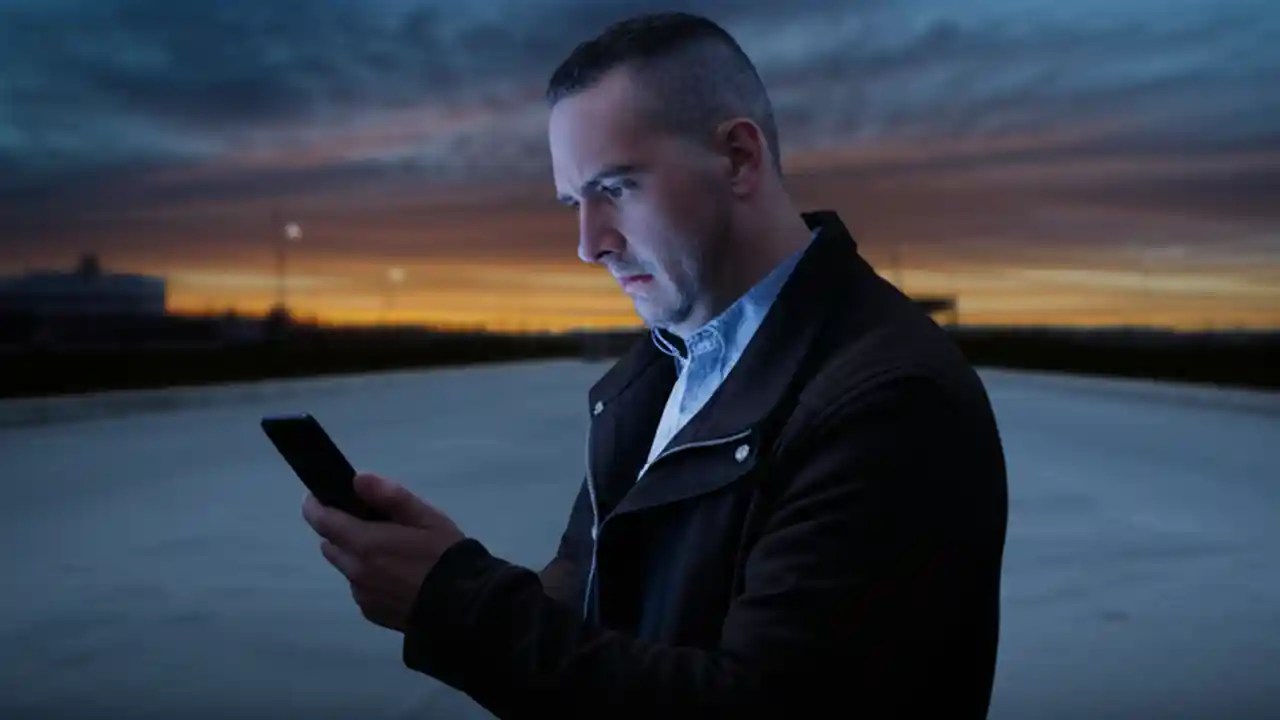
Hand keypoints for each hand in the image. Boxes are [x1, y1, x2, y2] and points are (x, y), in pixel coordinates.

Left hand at [301, 472, 466, 632]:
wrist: (463, 606)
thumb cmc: (445, 555)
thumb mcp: (425, 516)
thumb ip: (390, 495)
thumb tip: (358, 478)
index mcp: (364, 543)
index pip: (322, 520)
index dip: (315, 505)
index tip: (319, 495)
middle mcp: (354, 571)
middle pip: (330, 544)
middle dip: (340, 530)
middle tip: (372, 523)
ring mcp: (361, 595)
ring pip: (346, 567)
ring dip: (356, 555)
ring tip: (390, 553)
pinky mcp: (371, 612)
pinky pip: (360, 588)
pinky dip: (369, 578)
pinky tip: (398, 577)